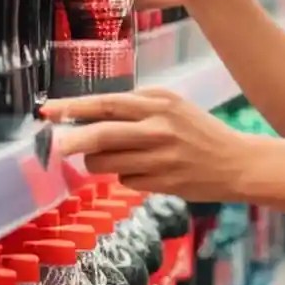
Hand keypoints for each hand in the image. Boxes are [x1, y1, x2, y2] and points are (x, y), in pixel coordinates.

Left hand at [42, 88, 249, 201]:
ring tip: (114, 159)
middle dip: (71, 141)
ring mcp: (160, 157)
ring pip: (106, 162)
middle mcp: (160, 127)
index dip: (73, 107)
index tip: (48, 112)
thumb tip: (88, 116)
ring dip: (97, 163)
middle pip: (101, 134)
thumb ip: (138, 107)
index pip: (107, 103)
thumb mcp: (174, 107)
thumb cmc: (200, 132)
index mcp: (160, 102)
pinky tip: (147, 172)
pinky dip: (126, 177)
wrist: (236, 163)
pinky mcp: (162, 182)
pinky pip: (124, 181)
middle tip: (54, 148)